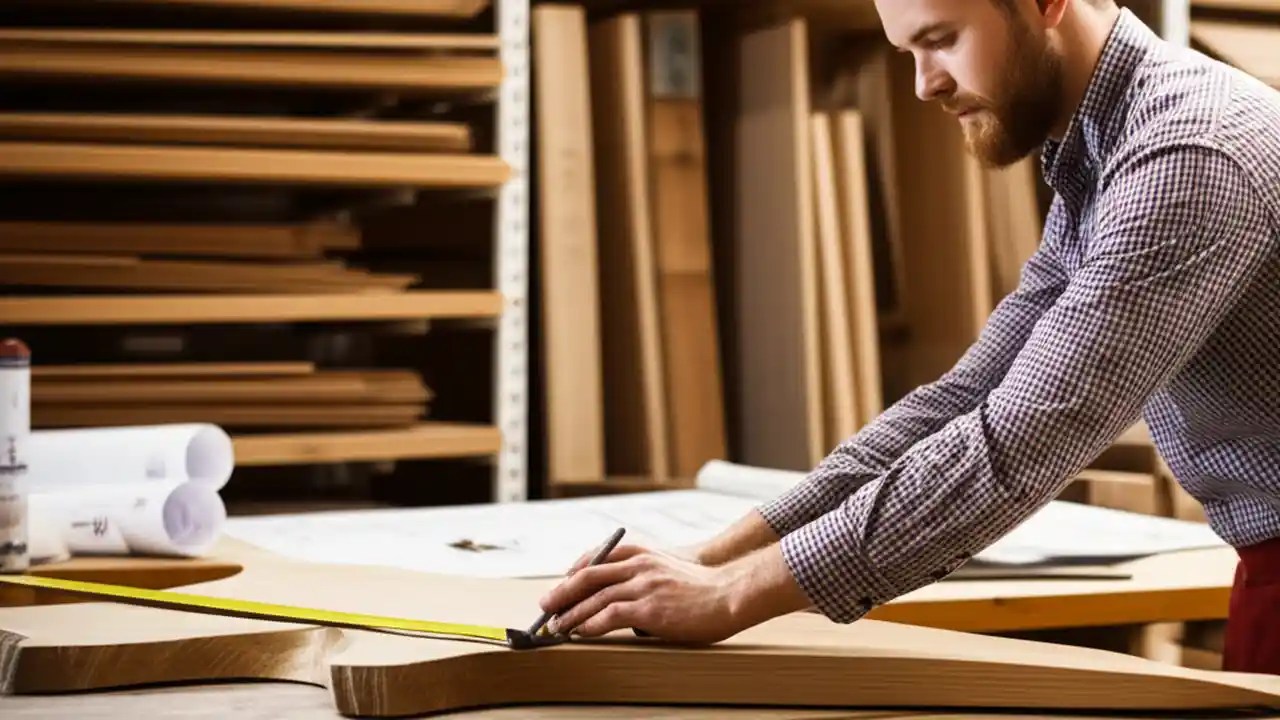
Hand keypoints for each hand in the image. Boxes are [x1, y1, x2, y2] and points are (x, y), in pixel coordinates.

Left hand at [540, 546, 745, 643]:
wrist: (731, 594)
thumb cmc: (705, 589)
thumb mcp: (669, 570)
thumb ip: (644, 578)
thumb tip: (623, 604)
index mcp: (643, 554)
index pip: (598, 557)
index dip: (574, 572)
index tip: (562, 584)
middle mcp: (639, 566)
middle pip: (588, 575)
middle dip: (563, 591)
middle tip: (546, 606)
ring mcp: (643, 586)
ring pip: (595, 597)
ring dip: (571, 613)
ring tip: (557, 626)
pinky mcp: (649, 608)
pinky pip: (609, 615)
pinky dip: (590, 625)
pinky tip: (581, 633)